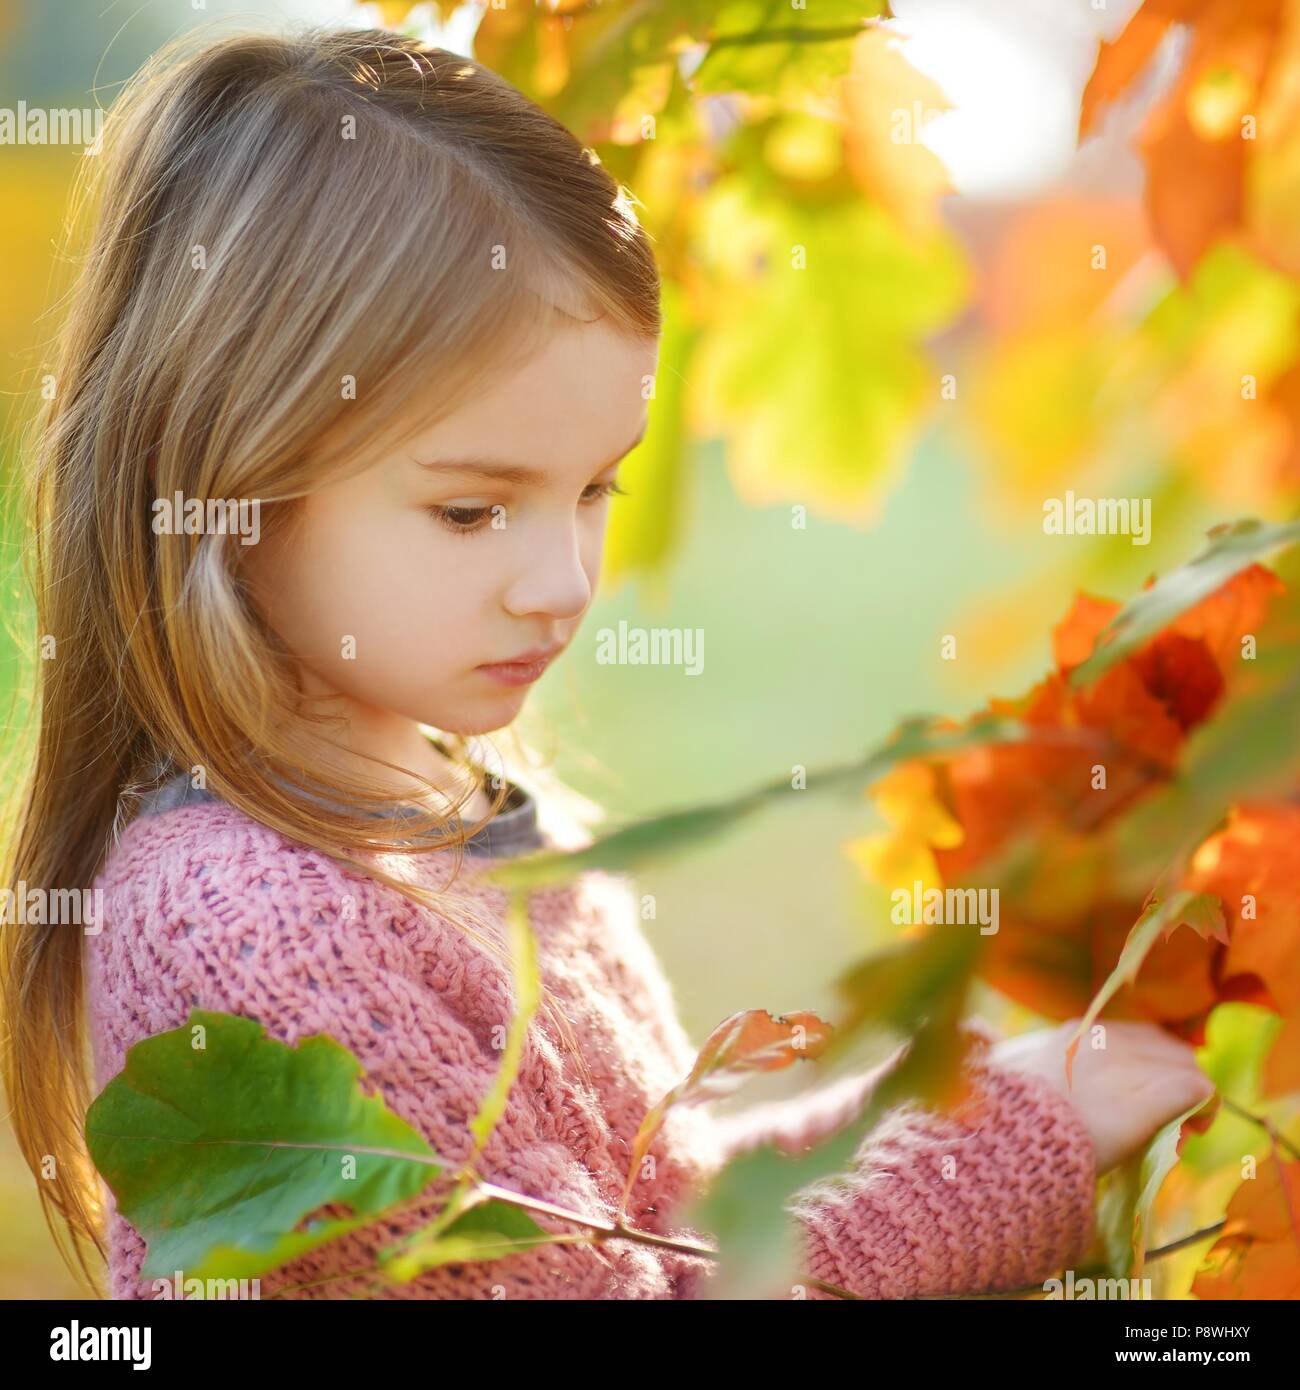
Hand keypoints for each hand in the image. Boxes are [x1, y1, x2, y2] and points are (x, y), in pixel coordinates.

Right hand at [988, 1018, 1215, 1174]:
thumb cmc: (1026, 1118)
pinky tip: (1198, 1126)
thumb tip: (1103, 1088)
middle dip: (1177, 1077)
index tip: (1151, 1093)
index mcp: (1079, 1031)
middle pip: (1170, 1049)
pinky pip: (1193, 1089)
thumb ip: (1076, 1070)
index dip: (1155, 1064)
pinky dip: (1204, 1106)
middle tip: (1175, 1115)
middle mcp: (1107, 1039)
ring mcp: (1129, 1066)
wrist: (1020, 1142)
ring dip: (1191, 1094)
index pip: (1142, 1035)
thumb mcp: (1046, 1078)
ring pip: (1186, 1068)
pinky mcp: (1149, 1098)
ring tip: (1184, 1126)